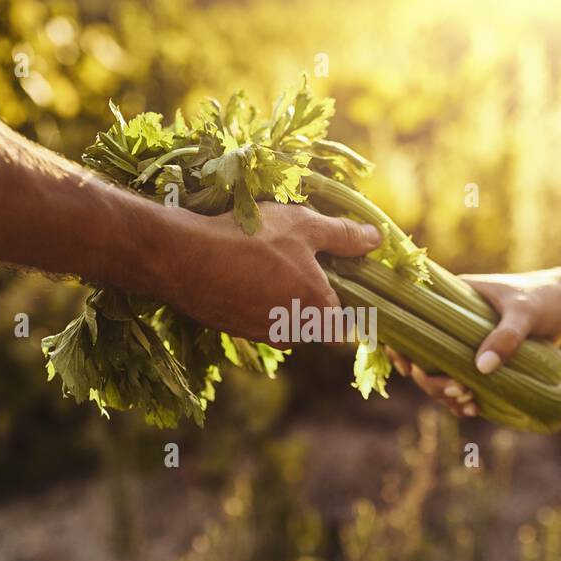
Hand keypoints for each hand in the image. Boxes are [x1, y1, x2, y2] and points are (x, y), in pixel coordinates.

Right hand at [161, 203, 381, 339]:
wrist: (182, 258)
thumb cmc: (250, 239)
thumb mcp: (304, 225)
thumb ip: (344, 235)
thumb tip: (377, 239)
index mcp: (318, 310)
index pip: (346, 321)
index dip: (344, 299)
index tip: (333, 273)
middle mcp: (293, 332)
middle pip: (315, 319)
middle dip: (310, 294)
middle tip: (295, 257)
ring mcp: (261, 334)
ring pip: (284, 318)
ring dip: (281, 295)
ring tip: (265, 258)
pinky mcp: (234, 331)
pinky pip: (256, 316)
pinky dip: (254, 297)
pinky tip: (241, 268)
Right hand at [389, 269, 560, 415]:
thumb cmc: (545, 298)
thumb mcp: (525, 313)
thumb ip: (505, 337)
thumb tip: (481, 368)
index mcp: (452, 298)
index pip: (412, 322)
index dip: (402, 347)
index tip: (409, 369)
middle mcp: (452, 322)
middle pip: (423, 356)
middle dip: (431, 381)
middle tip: (457, 391)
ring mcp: (465, 342)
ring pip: (440, 373)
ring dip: (445, 393)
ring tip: (467, 404)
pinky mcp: (482, 359)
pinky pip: (461, 381)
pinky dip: (461, 398)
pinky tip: (472, 409)